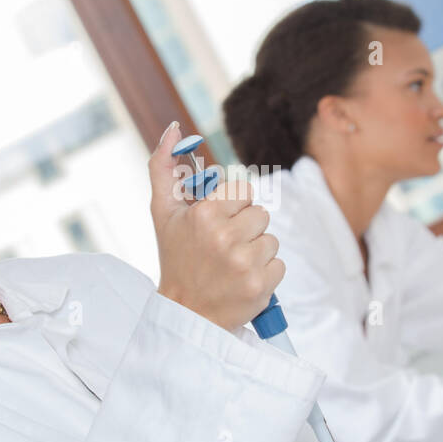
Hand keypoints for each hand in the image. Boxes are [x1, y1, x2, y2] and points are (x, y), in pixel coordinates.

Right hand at [148, 122, 282, 330]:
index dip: (233, 207)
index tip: (217, 223)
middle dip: (245, 229)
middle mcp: (226, 237)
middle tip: (222, 248)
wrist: (185, 313)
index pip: (244, 190)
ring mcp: (245, 264)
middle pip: (260, 214)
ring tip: (231, 265)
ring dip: (256, 251)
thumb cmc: (176, 258)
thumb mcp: (163, 212)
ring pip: (272, 239)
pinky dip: (265, 274)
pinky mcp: (261, 287)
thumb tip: (173, 128)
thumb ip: (163, 167)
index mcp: (205, 214)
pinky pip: (279, 265)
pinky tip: (242, 281)